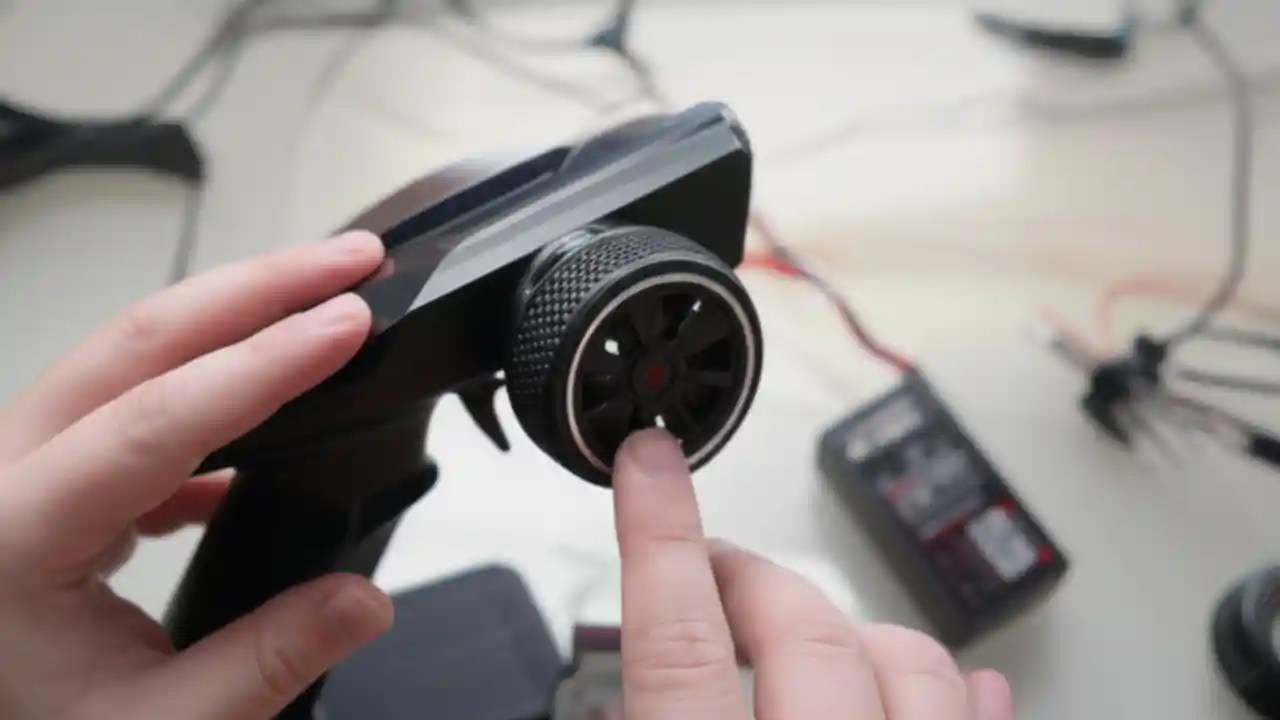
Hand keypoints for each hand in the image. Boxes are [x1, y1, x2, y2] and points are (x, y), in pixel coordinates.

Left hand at [0, 232, 394, 718]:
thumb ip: (267, 660)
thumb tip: (366, 600)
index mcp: (12, 536)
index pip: (156, 420)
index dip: (265, 363)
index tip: (348, 322)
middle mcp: (3, 477)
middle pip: (137, 342)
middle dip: (256, 287)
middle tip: (353, 260)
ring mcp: (21, 465)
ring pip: (134, 353)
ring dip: (240, 316)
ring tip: (327, 295)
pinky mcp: (51, 473)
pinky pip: (138, 399)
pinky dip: (217, 379)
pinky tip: (279, 389)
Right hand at [611, 429, 1014, 719]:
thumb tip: (618, 698)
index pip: (678, 646)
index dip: (660, 538)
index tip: (650, 462)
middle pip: (802, 633)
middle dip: (752, 578)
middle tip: (717, 570)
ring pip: (910, 666)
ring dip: (854, 633)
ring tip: (810, 639)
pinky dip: (957, 695)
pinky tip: (952, 682)